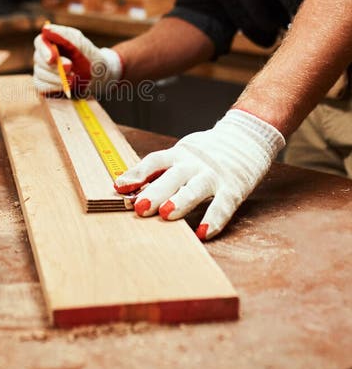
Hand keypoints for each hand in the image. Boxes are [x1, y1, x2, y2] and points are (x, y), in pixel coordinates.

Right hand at [33, 23, 122, 94]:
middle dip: (55, 66)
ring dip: (57, 78)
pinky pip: (42, 87)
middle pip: (38, 59)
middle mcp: (44, 56)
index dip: (44, 50)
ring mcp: (42, 71)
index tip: (53, 58)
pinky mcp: (44, 86)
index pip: (39, 42)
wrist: (98, 78)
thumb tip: (45, 29)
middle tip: (70, 68)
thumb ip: (65, 36)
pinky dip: (55, 87)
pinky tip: (66, 86)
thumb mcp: (82, 45)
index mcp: (52, 42)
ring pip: (40, 74)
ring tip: (74, 78)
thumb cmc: (89, 58)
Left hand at [114, 109, 284, 239]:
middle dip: (154, 192)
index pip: (155, 161)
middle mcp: (195, 163)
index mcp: (180, 155)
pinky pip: (223, 205)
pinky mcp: (234, 188)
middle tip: (138, 207)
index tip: (120, 186)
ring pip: (196, 188)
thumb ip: (160, 171)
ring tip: (167, 214)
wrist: (248, 136)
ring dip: (180, 201)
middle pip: (172, 176)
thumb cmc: (208, 152)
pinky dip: (213, 219)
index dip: (137, 173)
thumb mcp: (182, 154)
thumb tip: (128, 189)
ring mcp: (215, 175)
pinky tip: (203, 233)